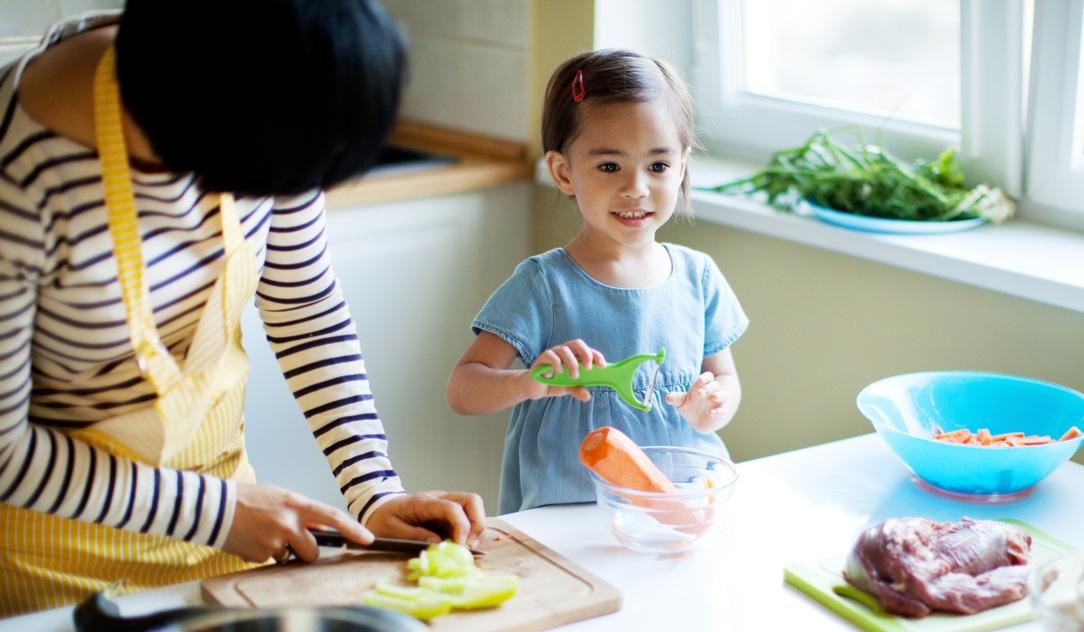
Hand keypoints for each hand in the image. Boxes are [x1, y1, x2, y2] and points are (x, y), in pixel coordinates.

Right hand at [223, 483, 372, 562]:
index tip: (368, 539)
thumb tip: (321, 526)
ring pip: (290, 557)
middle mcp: (288, 523)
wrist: (215, 508)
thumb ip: (301, 512)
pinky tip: (252, 539)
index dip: (352, 529)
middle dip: (305, 550)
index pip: (331, 516)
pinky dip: (263, 553)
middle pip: (312, 550)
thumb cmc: (249, 499)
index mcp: (296, 504)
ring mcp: (274, 541)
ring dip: (282, 551)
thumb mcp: (281, 497)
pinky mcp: (260, 555)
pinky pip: (270, 560)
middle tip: (290, 539)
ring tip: (264, 533)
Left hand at [366, 491, 485, 547]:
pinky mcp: (448, 512)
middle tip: (468, 546)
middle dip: (477, 524)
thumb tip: (439, 543)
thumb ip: (415, 536)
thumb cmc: (383, 519)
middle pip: (472, 501)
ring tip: (465, 548)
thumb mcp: (392, 530)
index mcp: (424, 502)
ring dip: (476, 529)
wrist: (379, 509)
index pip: (452, 508)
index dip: (462, 528)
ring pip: (474, 508)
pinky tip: (461, 545)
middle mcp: (439, 498)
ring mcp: (446, 504)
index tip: (460, 548)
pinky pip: (467, 517)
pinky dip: (470, 531)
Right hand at [525, 339, 605, 401]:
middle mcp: (564, 352)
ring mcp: (553, 354)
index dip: (596, 355)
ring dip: (572, 362)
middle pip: (577, 343)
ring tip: (574, 376)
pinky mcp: (541, 359)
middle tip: (589, 368)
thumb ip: (577, 390)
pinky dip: (557, 363)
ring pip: (564, 349)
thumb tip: (587, 396)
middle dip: (586, 353)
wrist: (533, 387)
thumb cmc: (552, 383)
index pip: (587, 350)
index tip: (602, 365)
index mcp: (573, 356)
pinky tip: (559, 372)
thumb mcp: (567, 388)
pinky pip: (550, 355)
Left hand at [666, 372, 728, 432]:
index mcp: (702, 386)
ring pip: (723, 395)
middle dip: (708, 388)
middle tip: (700, 393)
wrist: (700, 421)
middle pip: (714, 385)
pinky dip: (719, 411)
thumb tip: (667, 398)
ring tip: (714, 398)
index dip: (705, 377)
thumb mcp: (682, 402)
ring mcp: (717, 402)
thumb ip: (676, 398)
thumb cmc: (691, 407)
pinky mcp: (720, 412)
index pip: (707, 377)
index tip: (700, 380)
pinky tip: (711, 413)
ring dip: (719, 396)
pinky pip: (723, 410)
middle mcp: (712, 392)